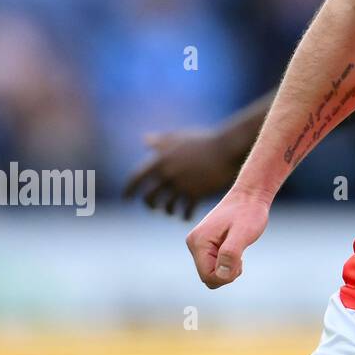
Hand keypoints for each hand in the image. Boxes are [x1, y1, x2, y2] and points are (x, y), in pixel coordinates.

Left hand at [123, 128, 243, 219]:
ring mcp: (182, 185)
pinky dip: (184, 215)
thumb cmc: (205, 141)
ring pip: (167, 206)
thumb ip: (161, 141)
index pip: (137, 179)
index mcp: (160, 160)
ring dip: (168, 210)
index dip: (129, 189)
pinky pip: (185, 210)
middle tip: (154, 207)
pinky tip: (186, 216)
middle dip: (150, 204)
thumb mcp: (180, 137)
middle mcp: (167, 174)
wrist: (228, 148)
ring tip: (172, 211)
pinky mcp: (196, 194)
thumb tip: (146, 140)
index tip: (126, 198)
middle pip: (149, 197)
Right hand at [185, 189, 269, 288]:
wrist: (250, 195)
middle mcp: (194, 243)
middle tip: (241, 257)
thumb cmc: (249, 212)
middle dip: (227, 273)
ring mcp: (198, 243)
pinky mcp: (205, 244)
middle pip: (207, 276)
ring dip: (227, 268)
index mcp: (199, 242)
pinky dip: (226, 263)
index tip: (241, 262)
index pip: (207, 276)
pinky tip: (235, 250)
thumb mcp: (244, 233)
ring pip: (210, 272)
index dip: (226, 276)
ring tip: (239, 251)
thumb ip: (231, 253)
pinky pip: (213, 264)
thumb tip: (221, 275)